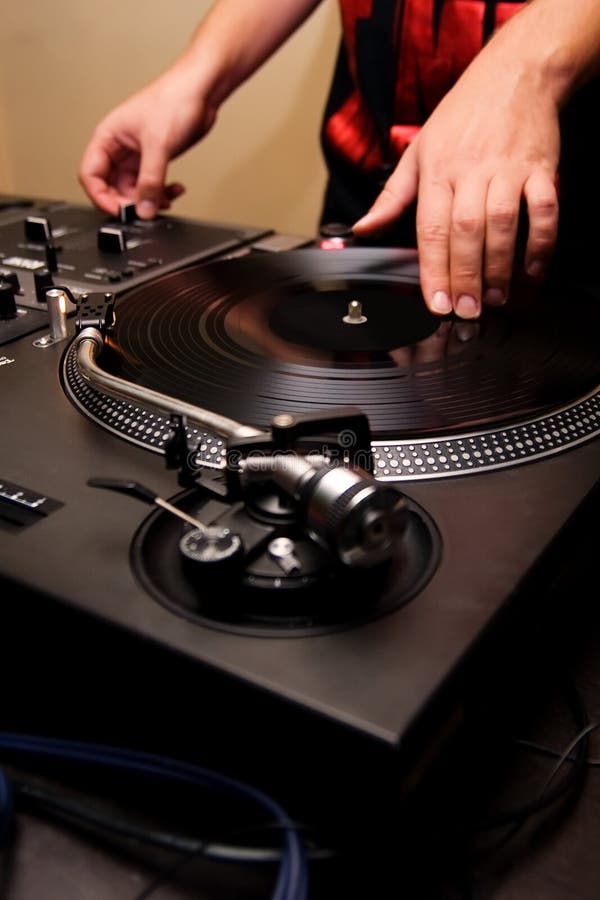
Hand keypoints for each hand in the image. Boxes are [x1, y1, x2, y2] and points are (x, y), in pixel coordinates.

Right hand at [78, 67, 217, 218]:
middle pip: (111, 187)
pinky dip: (162, 193)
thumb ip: (150, 182)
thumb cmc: (174, 99)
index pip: (90, 175)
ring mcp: (137, 154)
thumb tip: (144, 210)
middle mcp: (119, 147)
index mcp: (108, 137)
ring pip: (133, 189)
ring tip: (165, 200)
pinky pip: (151, 185)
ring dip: (149, 200)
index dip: (101, 197)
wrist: (201, 89)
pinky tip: (175, 190)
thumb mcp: (158, 145)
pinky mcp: (155, 159)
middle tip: (145, 210)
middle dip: (128, 202)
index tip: (120, 211)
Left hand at [353, 30, 560, 318]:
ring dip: (500, 265)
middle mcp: (471, 170)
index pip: (431, 228)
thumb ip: (391, 197)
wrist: (514, 74)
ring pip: (502, 222)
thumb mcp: (417, 151)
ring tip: (495, 297)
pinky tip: (532, 268)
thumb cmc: (462, 116)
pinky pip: (545, 208)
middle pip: (465, 231)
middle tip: (466, 310)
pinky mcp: (541, 167)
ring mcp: (507, 169)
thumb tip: (363, 229)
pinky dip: (541, 240)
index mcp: (436, 171)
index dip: (432, 270)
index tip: (435, 303)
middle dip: (465, 276)